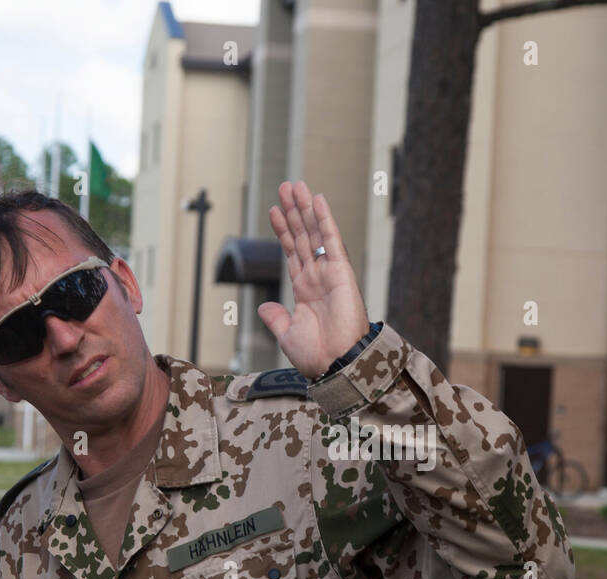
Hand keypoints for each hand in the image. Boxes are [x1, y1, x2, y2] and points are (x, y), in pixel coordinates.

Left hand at [258, 181, 369, 378]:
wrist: (335, 364)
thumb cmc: (316, 356)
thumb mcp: (287, 334)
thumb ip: (276, 318)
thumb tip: (264, 307)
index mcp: (305, 291)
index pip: (291, 253)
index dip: (283, 231)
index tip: (274, 211)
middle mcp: (317, 278)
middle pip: (302, 236)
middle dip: (293, 211)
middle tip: (285, 187)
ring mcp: (329, 273)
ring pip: (315, 233)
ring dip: (305, 208)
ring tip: (296, 186)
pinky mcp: (342, 272)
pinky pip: (331, 240)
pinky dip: (325, 219)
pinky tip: (318, 200)